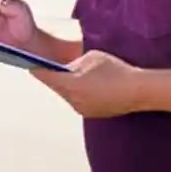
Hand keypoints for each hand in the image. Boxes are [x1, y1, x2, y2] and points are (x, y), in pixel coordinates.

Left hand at [30, 49, 145, 117]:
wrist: (140, 90)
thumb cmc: (116, 70)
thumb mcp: (91, 57)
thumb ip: (73, 61)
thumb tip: (66, 65)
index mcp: (69, 85)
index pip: (44, 75)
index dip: (36, 67)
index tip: (30, 60)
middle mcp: (72, 100)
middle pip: (55, 86)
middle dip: (54, 76)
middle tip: (52, 64)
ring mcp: (82, 109)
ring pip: (66, 94)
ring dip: (67, 85)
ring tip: (75, 74)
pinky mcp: (92, 113)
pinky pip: (78, 100)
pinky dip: (78, 92)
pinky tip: (88, 85)